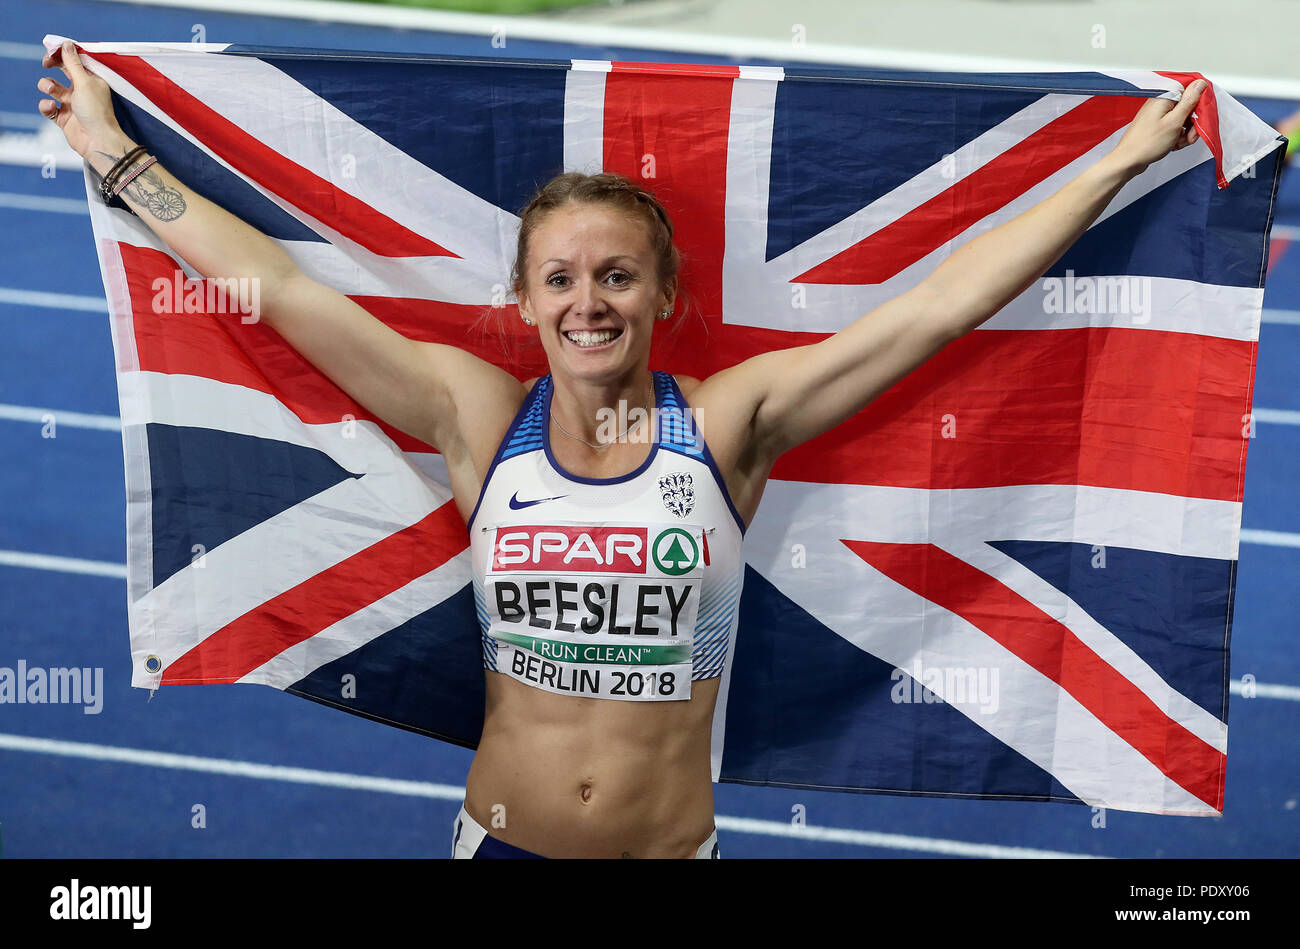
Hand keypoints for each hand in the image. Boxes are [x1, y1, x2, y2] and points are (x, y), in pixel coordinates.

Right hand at [37, 40, 123, 158]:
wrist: (98, 142)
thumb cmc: (96, 112)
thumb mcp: (85, 82)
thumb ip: (73, 63)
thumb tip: (67, 44)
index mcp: (91, 80)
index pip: (75, 60)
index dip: (63, 53)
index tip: (51, 50)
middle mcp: (82, 90)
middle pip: (62, 70)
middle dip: (52, 64)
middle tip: (46, 63)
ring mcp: (72, 103)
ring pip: (51, 87)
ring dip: (47, 85)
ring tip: (52, 91)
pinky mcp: (63, 117)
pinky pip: (47, 106)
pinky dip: (46, 106)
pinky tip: (52, 108)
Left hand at [1107, 79, 1206, 177]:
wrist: (1128, 161)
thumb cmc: (1146, 143)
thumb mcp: (1174, 121)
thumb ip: (1189, 101)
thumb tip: (1200, 83)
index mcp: (1164, 97)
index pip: (1190, 90)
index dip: (1199, 103)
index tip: (1201, 116)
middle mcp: (1160, 103)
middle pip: (1188, 106)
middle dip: (1193, 123)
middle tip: (1190, 135)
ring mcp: (1158, 115)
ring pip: (1183, 119)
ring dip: (1186, 132)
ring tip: (1179, 141)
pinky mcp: (1157, 125)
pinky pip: (1174, 127)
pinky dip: (1177, 136)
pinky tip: (1173, 144)